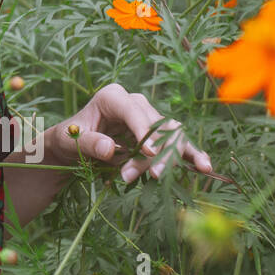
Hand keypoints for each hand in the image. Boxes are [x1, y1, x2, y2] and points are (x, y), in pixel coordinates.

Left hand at [47, 83, 212, 182]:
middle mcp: (135, 103)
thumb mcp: (69, 140)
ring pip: (169, 137)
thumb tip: (110, 148)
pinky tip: (205, 166)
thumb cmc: (70, 139)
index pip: (133, 110)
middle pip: (155, 126)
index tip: (149, 153)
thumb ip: (90, 143)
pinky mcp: (159, 136)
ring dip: (166, 159)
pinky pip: (179, 144)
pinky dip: (191, 154)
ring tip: (157, 178)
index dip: (144, 130)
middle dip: (151, 153)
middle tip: (139, 175)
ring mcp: (150, 119)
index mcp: (112, 97)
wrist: (74, 148)